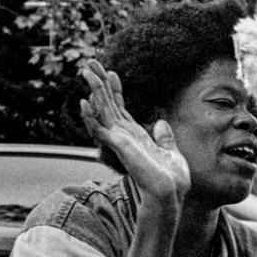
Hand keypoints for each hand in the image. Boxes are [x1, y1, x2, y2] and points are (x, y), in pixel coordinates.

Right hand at [79, 60, 188, 204]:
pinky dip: (91, 116)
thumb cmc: (171, 179)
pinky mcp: (118, 146)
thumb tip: (162, 123)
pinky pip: (100, 129)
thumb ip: (164, 137)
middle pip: (107, 104)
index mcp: (134, 136)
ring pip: (102, 111)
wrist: (171, 194)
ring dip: (93, 91)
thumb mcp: (171, 152)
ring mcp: (119, 141)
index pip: (120, 108)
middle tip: (90, 62)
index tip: (112, 72)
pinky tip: (85, 102)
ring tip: (86, 71)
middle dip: (99, 83)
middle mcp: (123, 136)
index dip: (115, 90)